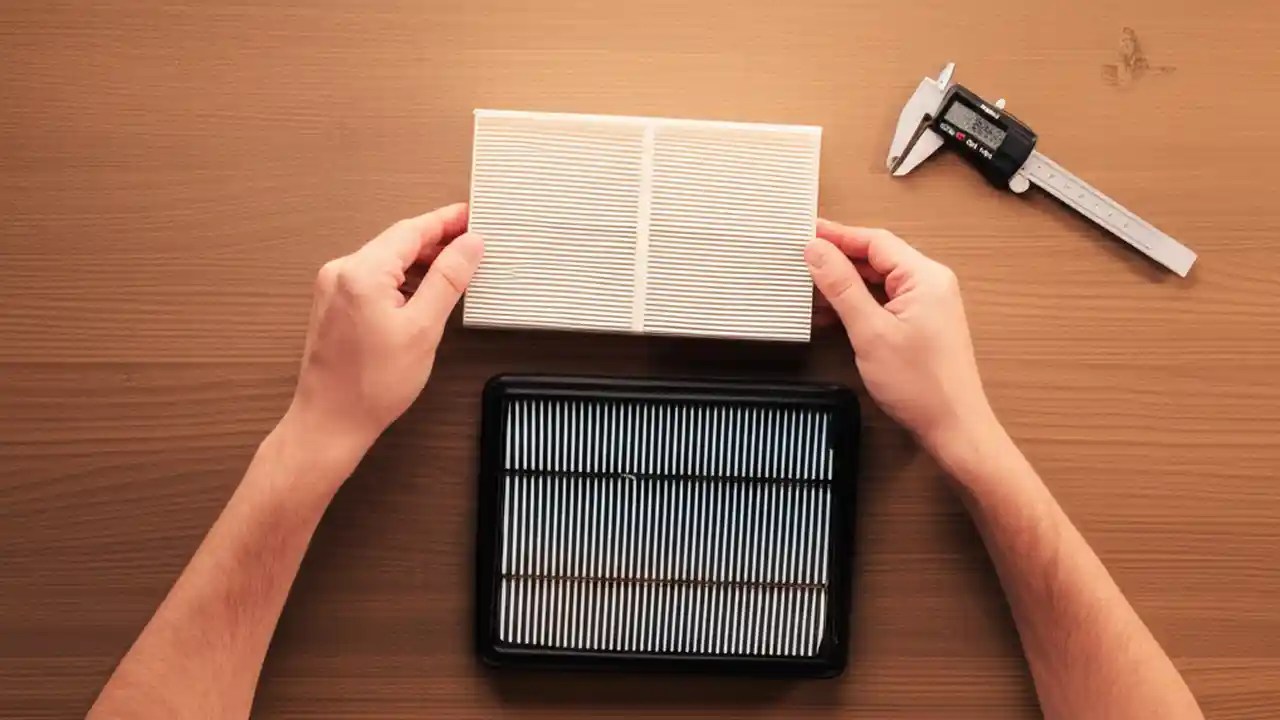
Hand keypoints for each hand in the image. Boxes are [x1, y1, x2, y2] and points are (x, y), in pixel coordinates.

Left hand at [285, 203, 483, 462]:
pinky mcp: (332, 304)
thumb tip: (470, 245)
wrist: (330, 422)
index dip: (446, 221)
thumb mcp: (424, 329)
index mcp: (362, 272)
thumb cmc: (372, 385)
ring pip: (385, 260)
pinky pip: (372, 278)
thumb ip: (448, 280)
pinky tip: (422, 290)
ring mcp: (333, 287)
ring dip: (419, 261)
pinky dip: (400, 278)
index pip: (412, 230)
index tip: (473, 216)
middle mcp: (341, 271)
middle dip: (436, 241)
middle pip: (397, 242)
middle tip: (473, 243)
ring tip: (455, 268)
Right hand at [805, 220, 998, 462]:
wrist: (953, 427)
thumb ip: (842, 287)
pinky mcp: (921, 323)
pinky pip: (883, 302)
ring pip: (878, 281)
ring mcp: (927, 304)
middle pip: (877, 258)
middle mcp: (930, 283)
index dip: (837, 234)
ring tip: (809, 291)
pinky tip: (831, 315)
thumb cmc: (920, 385)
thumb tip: (816, 251)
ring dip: (844, 285)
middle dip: (838, 260)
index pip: (875, 241)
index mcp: (925, 277)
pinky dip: (857, 305)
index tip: (805, 232)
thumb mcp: (870, 331)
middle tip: (800, 260)